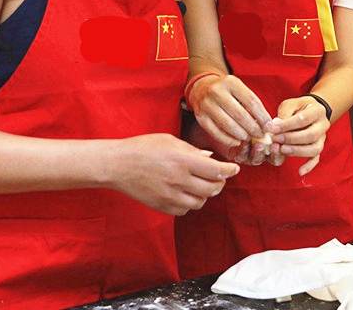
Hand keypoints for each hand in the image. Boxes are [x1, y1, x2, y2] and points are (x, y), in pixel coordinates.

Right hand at [110, 133, 238, 214]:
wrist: (117, 165)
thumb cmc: (143, 147)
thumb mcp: (170, 141)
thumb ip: (192, 151)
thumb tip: (210, 157)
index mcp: (183, 161)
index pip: (216, 170)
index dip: (229, 170)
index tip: (234, 169)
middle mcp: (179, 180)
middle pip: (212, 189)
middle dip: (220, 182)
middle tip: (218, 177)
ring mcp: (170, 195)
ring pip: (200, 202)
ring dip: (205, 194)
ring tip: (201, 184)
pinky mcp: (161, 206)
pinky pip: (184, 210)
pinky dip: (189, 203)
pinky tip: (185, 193)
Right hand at [187, 74, 273, 149]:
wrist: (201, 88)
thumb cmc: (227, 91)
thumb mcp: (239, 90)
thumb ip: (251, 104)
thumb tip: (267, 125)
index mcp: (231, 82)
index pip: (252, 101)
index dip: (262, 116)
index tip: (269, 127)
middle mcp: (217, 91)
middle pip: (240, 114)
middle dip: (253, 128)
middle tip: (260, 135)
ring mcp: (206, 104)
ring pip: (228, 125)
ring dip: (242, 134)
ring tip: (249, 138)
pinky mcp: (200, 116)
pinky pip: (216, 132)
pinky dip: (228, 139)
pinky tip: (237, 141)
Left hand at [271, 96, 329, 175]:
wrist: (310, 110)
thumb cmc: (298, 107)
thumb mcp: (290, 104)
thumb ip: (284, 113)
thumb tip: (275, 126)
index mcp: (317, 111)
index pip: (303, 119)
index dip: (287, 125)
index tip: (272, 129)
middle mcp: (323, 125)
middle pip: (311, 136)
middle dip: (291, 139)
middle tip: (276, 140)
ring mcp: (322, 138)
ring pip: (315, 149)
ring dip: (297, 151)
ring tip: (282, 150)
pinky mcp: (318, 147)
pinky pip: (316, 159)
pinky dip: (309, 166)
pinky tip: (300, 172)